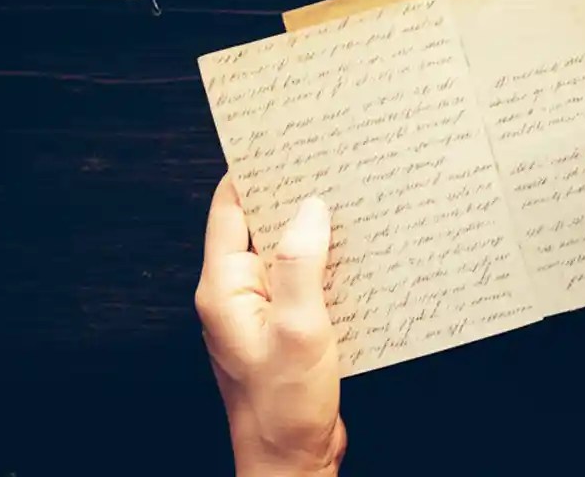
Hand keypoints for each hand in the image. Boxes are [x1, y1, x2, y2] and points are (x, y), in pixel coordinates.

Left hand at [195, 176, 345, 476]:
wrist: (291, 462)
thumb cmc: (283, 406)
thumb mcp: (298, 328)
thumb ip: (300, 264)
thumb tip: (310, 207)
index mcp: (224, 287)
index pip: (230, 209)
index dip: (253, 171)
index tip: (282, 139)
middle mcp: (238, 294)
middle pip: (261, 226)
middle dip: (294, 196)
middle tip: (330, 163)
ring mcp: (263, 312)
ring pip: (289, 254)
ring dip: (317, 232)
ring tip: (353, 201)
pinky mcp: (289, 328)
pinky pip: (306, 283)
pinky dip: (329, 266)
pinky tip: (361, 255)